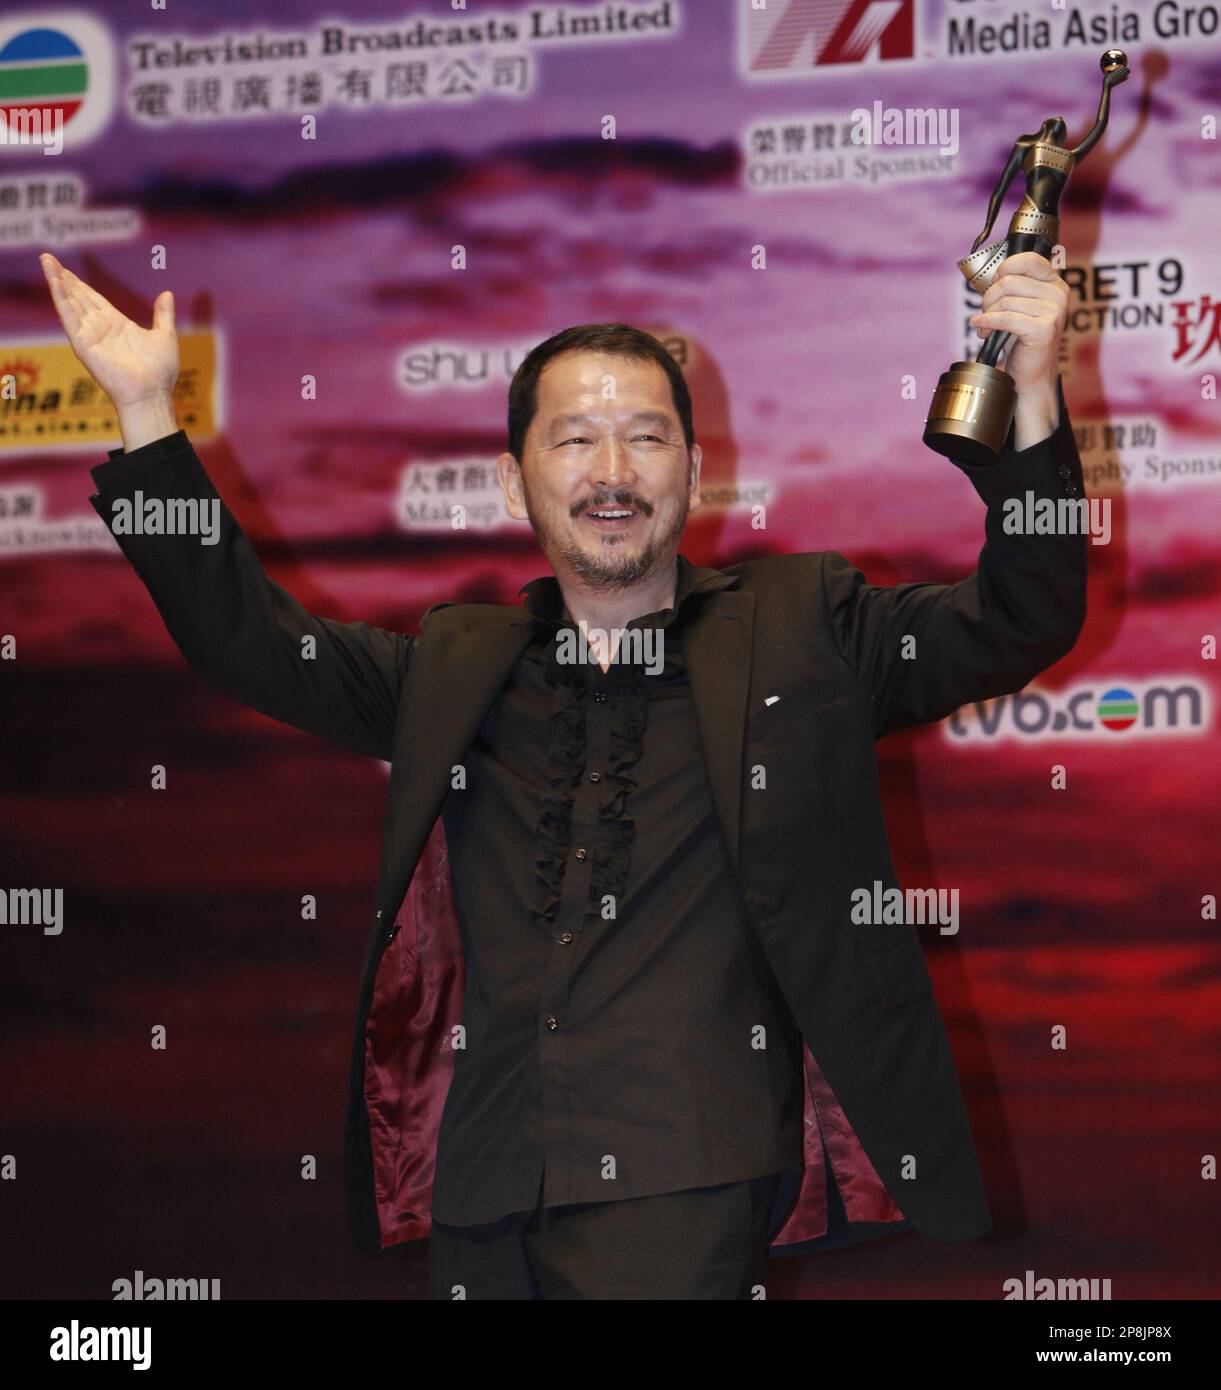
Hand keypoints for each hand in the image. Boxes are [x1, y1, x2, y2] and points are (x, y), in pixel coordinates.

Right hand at [39, 252, 178, 411]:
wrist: (152, 394)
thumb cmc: (160, 373)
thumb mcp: (165, 336)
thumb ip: (163, 315)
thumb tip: (167, 293)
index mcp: (117, 326)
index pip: (94, 300)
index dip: (81, 285)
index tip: (68, 270)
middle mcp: (101, 330)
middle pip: (79, 298)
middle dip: (64, 278)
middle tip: (49, 257)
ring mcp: (90, 336)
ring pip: (70, 303)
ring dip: (57, 281)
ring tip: (46, 260)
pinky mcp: (83, 345)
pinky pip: (69, 318)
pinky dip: (61, 298)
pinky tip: (55, 281)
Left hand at [969, 251, 1067, 395]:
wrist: (1031, 374)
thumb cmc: (1022, 340)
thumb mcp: (1021, 307)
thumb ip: (1013, 288)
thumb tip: (992, 276)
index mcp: (1055, 284)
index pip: (1028, 260)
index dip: (1004, 269)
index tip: (993, 284)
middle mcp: (1058, 295)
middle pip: (1009, 281)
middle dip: (988, 298)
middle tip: (985, 313)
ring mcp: (1053, 312)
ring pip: (1004, 301)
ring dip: (987, 314)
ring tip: (985, 327)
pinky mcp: (1043, 330)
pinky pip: (1005, 318)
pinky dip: (988, 323)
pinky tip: (982, 329)